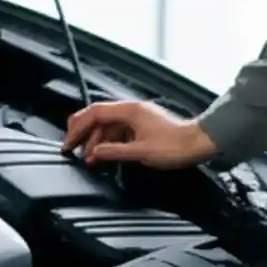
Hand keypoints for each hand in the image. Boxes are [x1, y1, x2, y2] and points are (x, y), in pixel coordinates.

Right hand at [61, 100, 217, 168]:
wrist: (198, 143)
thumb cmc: (175, 146)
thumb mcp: (141, 152)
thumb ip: (114, 151)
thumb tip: (94, 152)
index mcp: (129, 111)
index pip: (95, 113)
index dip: (78, 127)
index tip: (68, 141)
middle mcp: (131, 110)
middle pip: (98, 116)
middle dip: (83, 132)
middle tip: (71, 147)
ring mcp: (136, 117)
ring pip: (107, 125)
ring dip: (96, 140)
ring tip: (88, 157)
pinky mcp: (141, 125)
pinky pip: (118, 130)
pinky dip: (108, 141)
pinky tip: (104, 154)